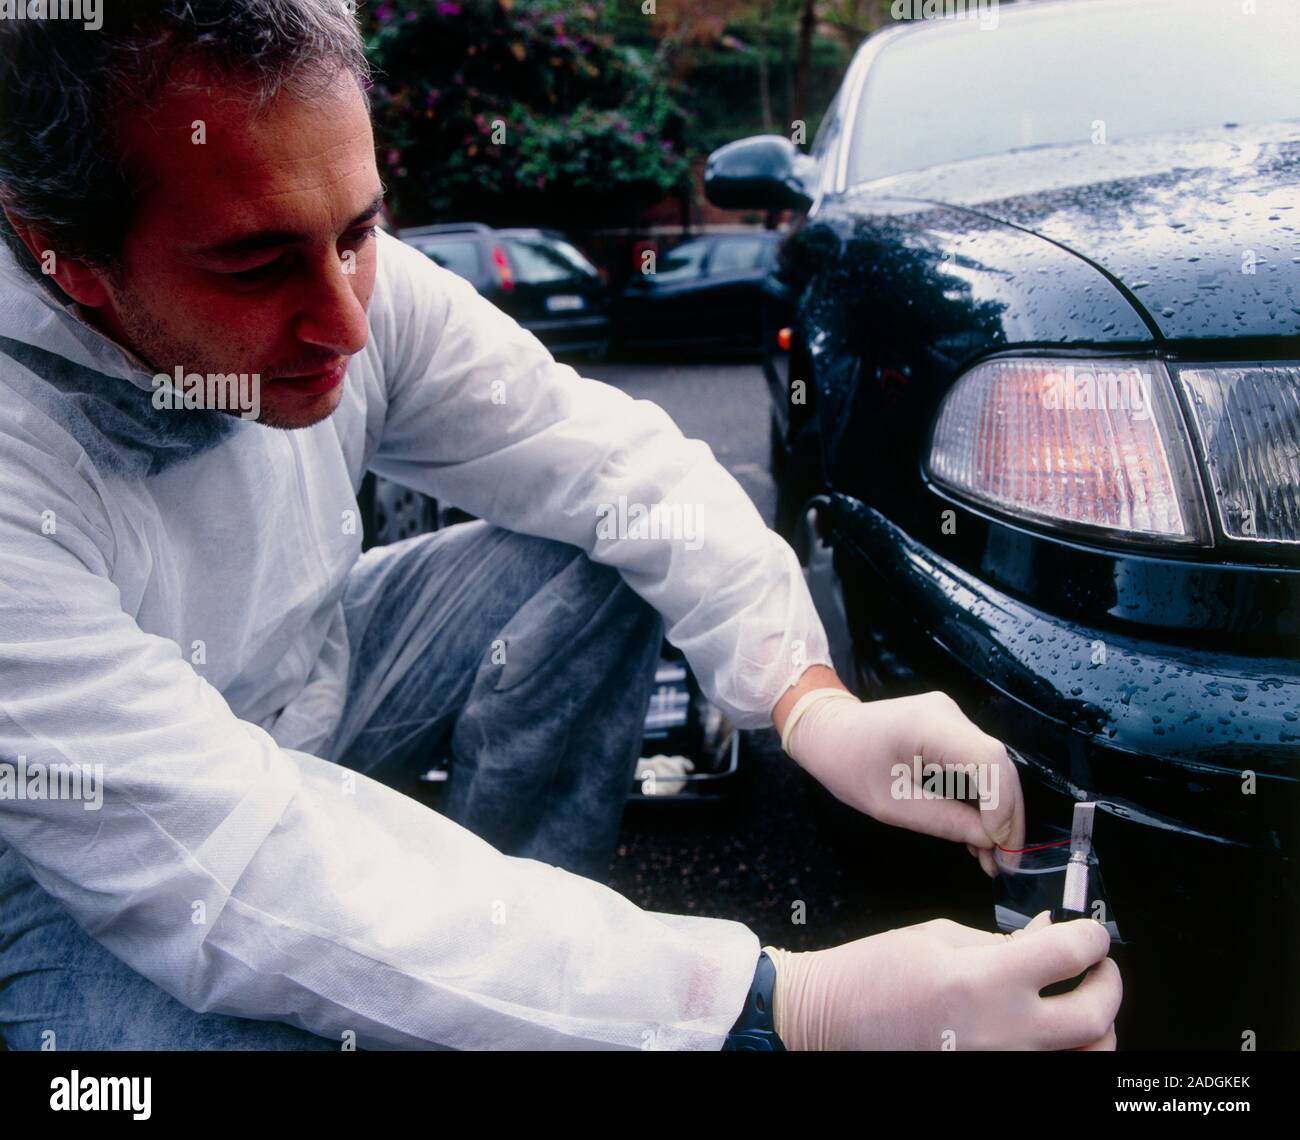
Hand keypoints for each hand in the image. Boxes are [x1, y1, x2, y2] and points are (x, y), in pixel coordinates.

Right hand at [766, 910, 1120, 1049]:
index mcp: (982, 980)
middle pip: (1095, 1019)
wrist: (833, 1019)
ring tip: (1081, 1003)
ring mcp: (999, 1064)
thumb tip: (1051, 935)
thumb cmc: (875, 973)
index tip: (1090, 932)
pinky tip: (1050, 1030)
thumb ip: (1003, 941)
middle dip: (1109, 984)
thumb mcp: (939, 937)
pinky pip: (1049, 1068)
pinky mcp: (991, 1079)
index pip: (1069, 955)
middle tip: (1099, 967)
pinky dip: (1064, 1050)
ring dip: (1096, 1028)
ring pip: (1086, 1058)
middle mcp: (1000, 1031)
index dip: (1092, 937)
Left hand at [784, 689, 1023, 875]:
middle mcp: (950, 715)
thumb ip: (943, 821)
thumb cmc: (847, 766)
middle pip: (997, 765)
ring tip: (991, 859)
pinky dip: (981, 801)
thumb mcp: (890, 805)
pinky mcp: (951, 731)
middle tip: (1005, 863)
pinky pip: (977, 766)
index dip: (1002, 805)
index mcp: (929, 725)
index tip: (998, 848)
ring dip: (997, 813)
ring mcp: (953, 720)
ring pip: (992, 769)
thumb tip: (990, 841)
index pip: (988, 759)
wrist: (827, 732)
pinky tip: (978, 835)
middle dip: (1007, 817)